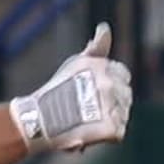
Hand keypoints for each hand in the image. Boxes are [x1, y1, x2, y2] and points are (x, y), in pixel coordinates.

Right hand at [7, 23, 131, 153]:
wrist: (37, 120)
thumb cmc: (54, 91)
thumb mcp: (75, 64)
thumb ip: (96, 48)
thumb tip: (105, 27)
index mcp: (102, 66)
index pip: (123, 75)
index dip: (110, 86)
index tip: (92, 94)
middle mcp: (108, 83)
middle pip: (126, 96)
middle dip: (112, 103)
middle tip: (86, 110)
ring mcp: (111, 106)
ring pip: (124, 114)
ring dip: (110, 119)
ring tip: (87, 121)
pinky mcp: (111, 127)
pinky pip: (119, 132)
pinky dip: (107, 136)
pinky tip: (90, 132)